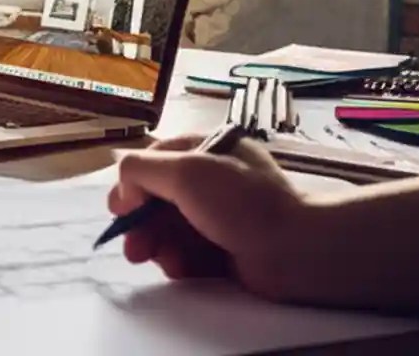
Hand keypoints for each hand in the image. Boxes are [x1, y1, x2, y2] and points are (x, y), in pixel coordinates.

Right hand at [107, 134, 311, 300]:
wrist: (297, 251)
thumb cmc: (241, 203)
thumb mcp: (185, 171)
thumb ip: (141, 169)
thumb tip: (123, 188)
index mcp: (206, 150)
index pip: (154, 161)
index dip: (131, 185)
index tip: (121, 211)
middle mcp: (213, 178)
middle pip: (158, 199)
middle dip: (142, 224)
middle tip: (134, 249)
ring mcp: (221, 214)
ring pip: (171, 229)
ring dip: (159, 246)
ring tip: (163, 261)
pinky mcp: (227, 246)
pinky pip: (190, 251)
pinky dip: (181, 261)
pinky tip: (182, 269)